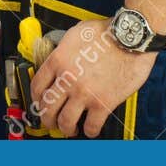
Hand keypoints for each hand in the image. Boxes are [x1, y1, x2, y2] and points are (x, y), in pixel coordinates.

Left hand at [31, 20, 156, 137]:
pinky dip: (89, 131)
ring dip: (66, 129)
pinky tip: (90, 129)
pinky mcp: (103, 103)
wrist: (130, 38)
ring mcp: (84, 93)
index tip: (40, 103)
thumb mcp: (74, 34)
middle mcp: (67, 79)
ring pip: (65, 122)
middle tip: (51, 122)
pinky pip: (91, 126)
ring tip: (70, 129)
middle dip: (46, 119)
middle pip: (46, 108)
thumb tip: (60, 60)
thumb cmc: (106, 33)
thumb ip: (63, 50)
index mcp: (57, 61)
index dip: (36, 99)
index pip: (36, 86)